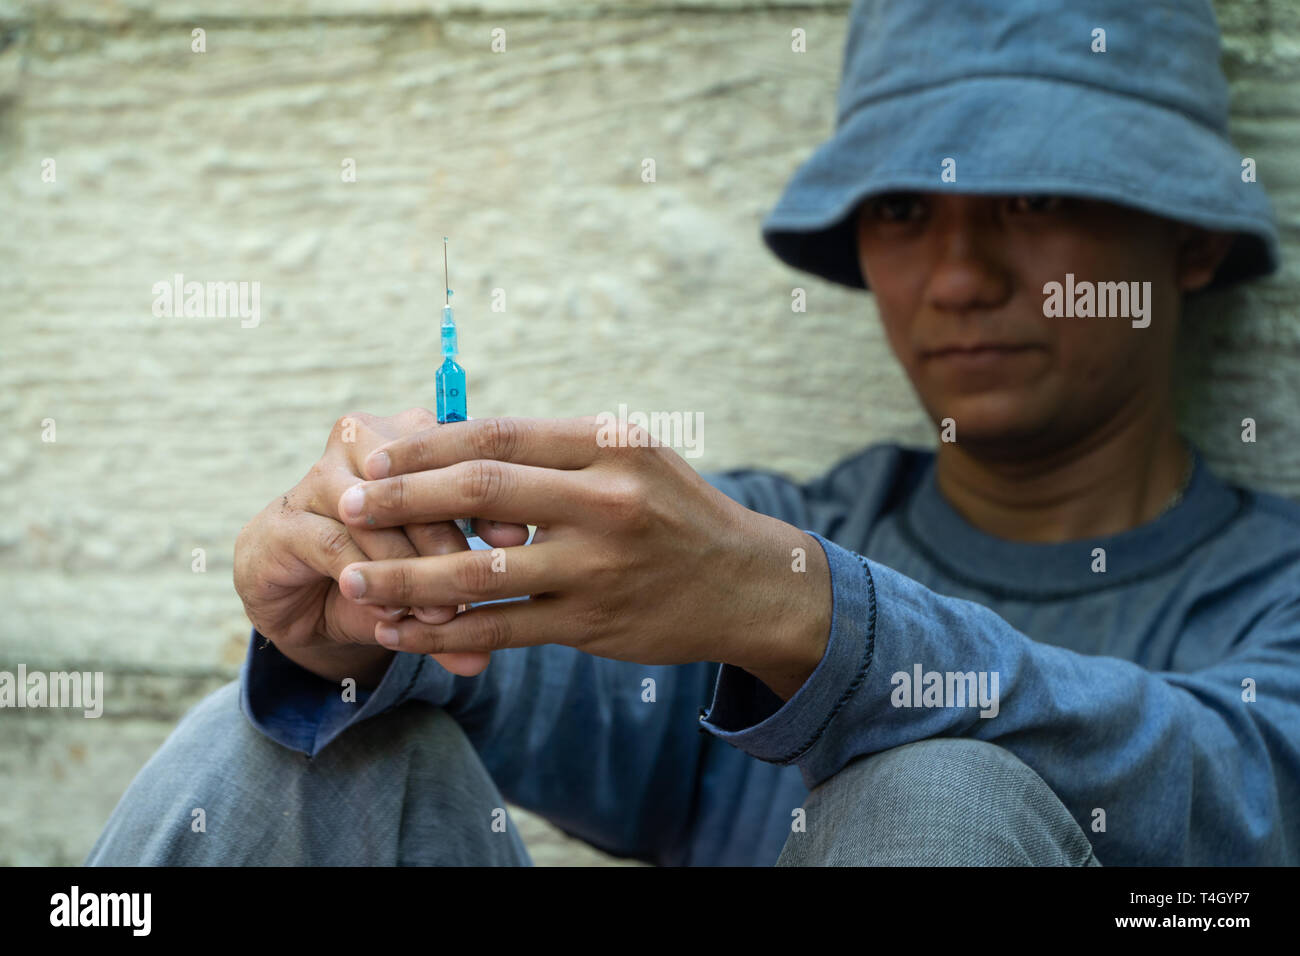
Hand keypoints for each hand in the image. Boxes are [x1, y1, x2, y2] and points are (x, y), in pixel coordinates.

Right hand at [232, 409, 527, 684]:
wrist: (301, 597)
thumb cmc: (381, 577)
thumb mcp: (431, 588)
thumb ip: (461, 611)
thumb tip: (481, 663)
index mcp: (413, 438)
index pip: (458, 451)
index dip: (490, 498)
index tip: (518, 541)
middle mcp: (366, 442)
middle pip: (419, 475)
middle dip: (448, 539)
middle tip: (473, 589)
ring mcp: (319, 475)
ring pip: (378, 510)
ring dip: (408, 565)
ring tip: (435, 612)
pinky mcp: (285, 519)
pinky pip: (336, 542)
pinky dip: (368, 578)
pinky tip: (388, 611)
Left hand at [333, 417, 832, 698]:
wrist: (746, 584)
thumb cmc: (676, 512)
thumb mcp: (631, 457)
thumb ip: (556, 451)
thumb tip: (458, 443)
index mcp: (610, 445)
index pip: (498, 435)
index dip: (427, 444)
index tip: (375, 455)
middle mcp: (605, 501)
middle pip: (480, 491)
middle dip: (401, 498)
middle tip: (344, 501)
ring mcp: (599, 566)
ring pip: (480, 572)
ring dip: (406, 577)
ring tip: (352, 578)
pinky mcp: (593, 623)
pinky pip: (502, 627)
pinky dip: (445, 630)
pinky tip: (403, 630)